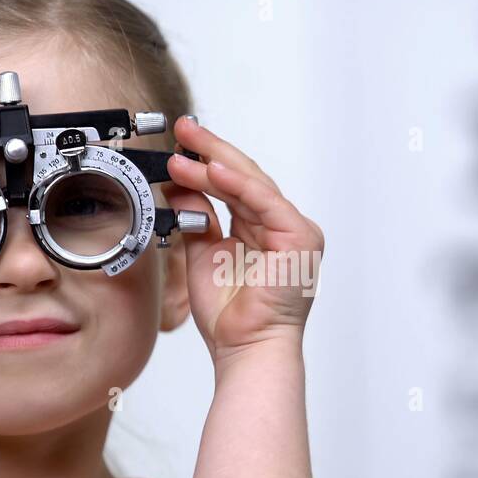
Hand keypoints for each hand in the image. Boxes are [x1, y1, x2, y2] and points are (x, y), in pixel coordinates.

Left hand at [164, 117, 324, 365]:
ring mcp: (294, 230)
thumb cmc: (231, 317)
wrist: (246, 348)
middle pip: (245, 177)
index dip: (207, 162)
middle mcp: (281, 226)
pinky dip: (239, 184)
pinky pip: (264, 201)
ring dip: (216, 163)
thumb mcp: (202, 255)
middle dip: (211, 151)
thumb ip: (194, 218)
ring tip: (185, 149)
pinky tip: (213, 168)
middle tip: (183, 129)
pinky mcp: (299, 237)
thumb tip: (177, 184)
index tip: (178, 146)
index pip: (234, 186)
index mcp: (263, 230)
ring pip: (252, 184)